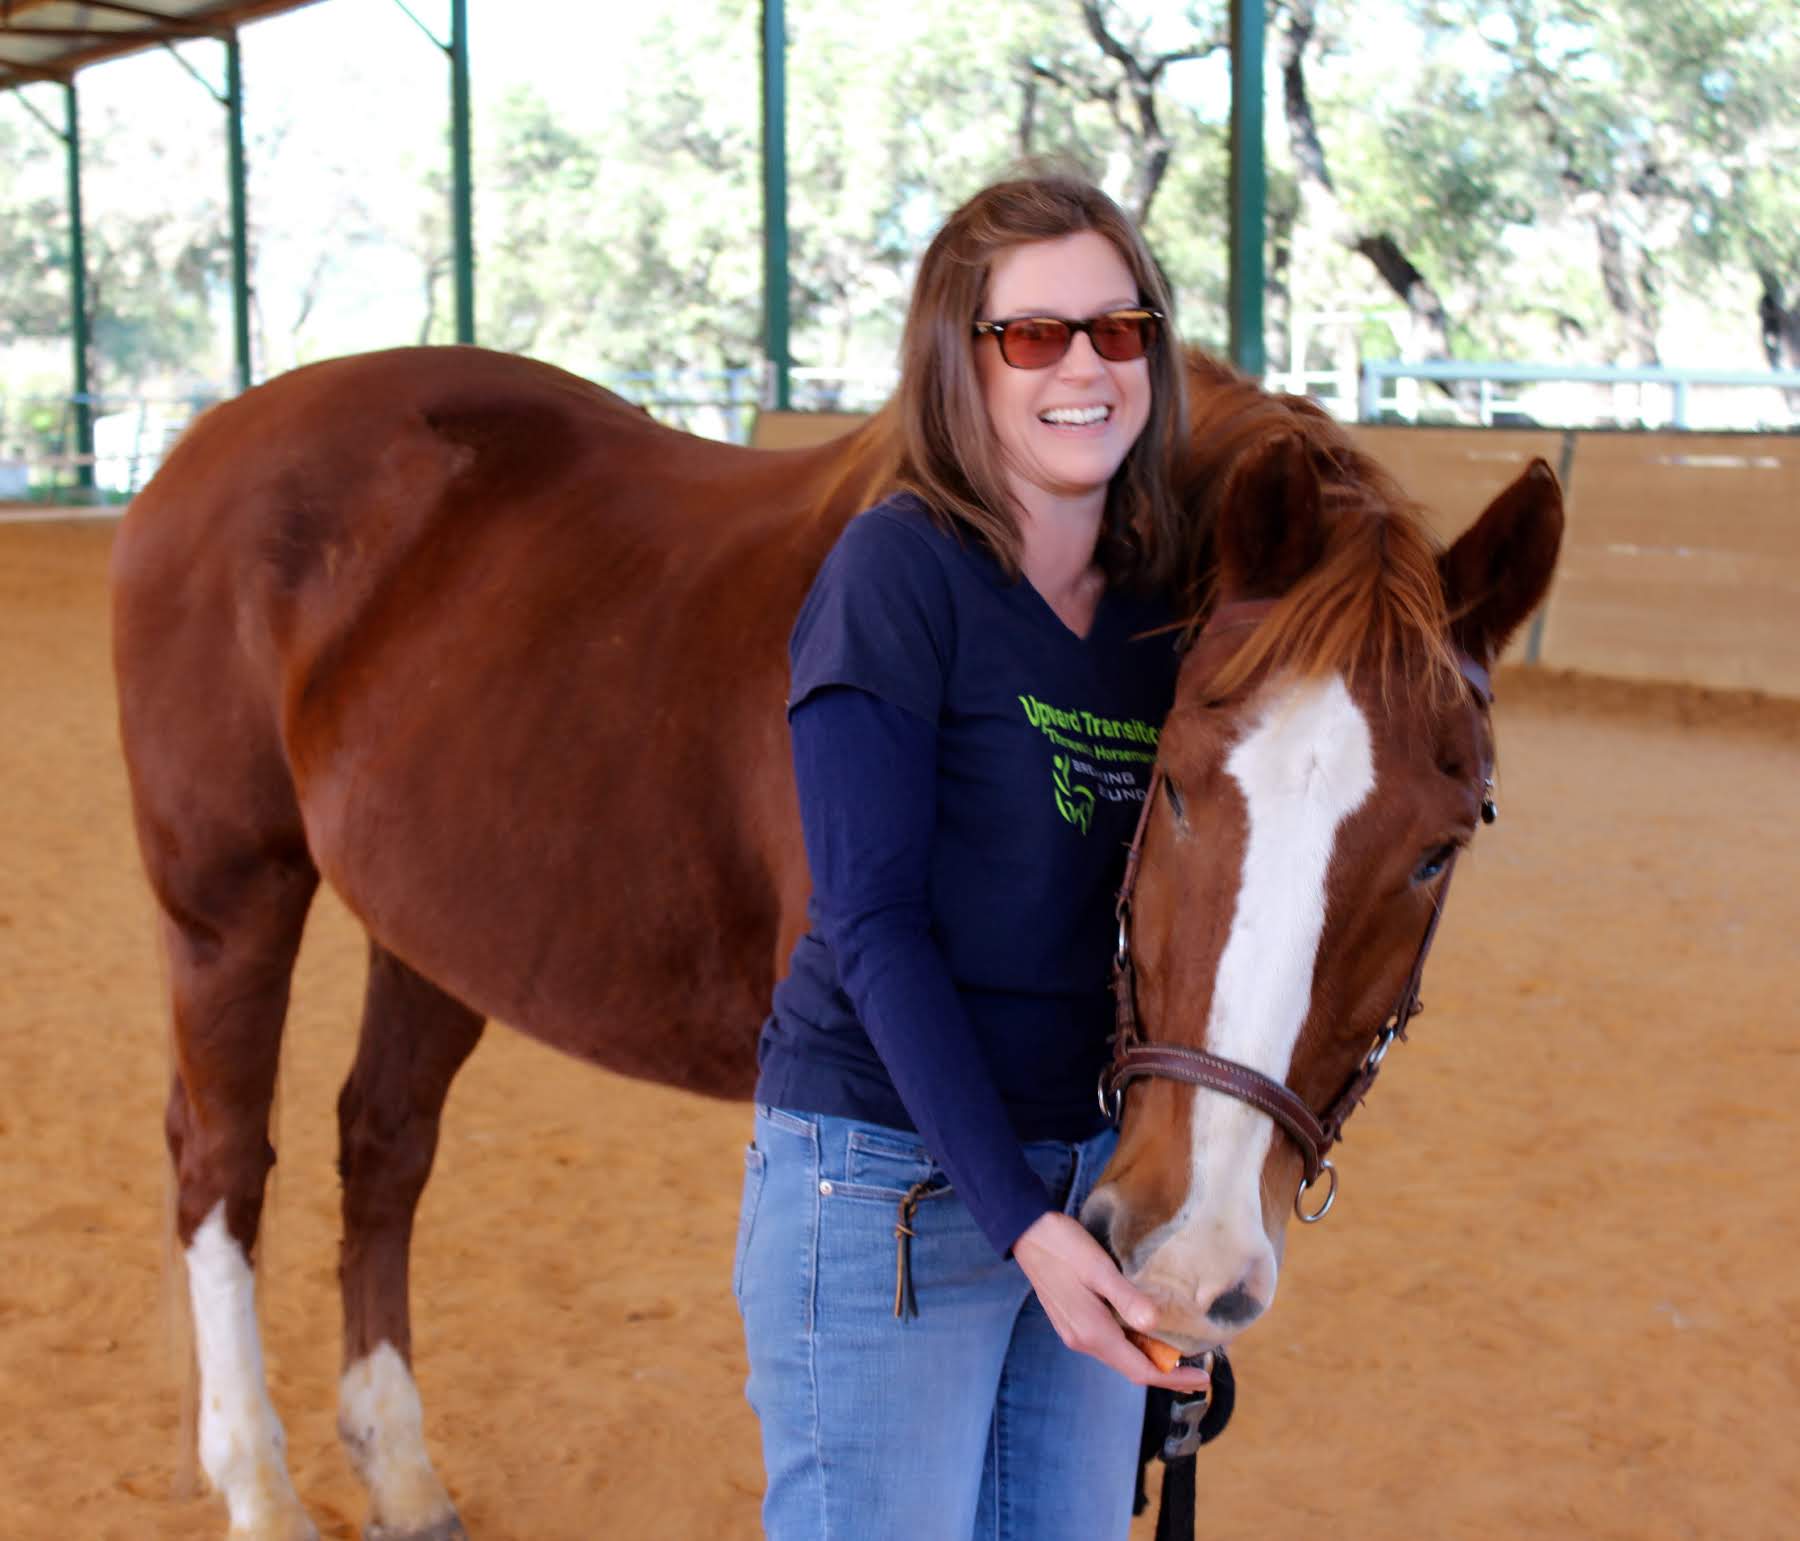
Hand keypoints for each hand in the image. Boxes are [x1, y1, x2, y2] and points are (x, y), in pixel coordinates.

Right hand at [1011, 1211, 1211, 1392]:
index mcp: (1092, 1332)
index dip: (1173, 1378)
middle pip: (1131, 1368)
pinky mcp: (1072, 1322)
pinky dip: (1132, 1345)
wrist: (1026, 1233)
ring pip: (1119, 1356)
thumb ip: (1126, 1298)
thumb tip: (1154, 1324)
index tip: (1202, 1379)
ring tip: (1177, 1352)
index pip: (1140, 1370)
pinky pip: (1108, 1344)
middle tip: (1198, 1369)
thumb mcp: (1099, 1268)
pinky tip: (1145, 1332)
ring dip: (1149, 1358)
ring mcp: (1075, 1333)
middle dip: (1165, 1372)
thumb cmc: (1063, 1247)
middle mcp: (1083, 1341)